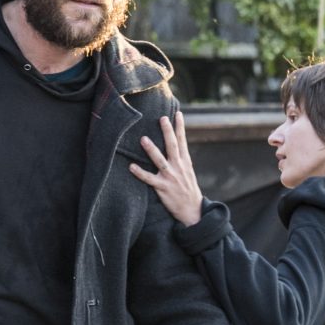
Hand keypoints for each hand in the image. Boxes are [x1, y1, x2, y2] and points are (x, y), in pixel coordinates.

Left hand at [129, 112, 205, 226]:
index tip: (177, 113)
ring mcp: (171, 177)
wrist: (193, 210)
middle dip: (168, 132)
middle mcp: (179, 167)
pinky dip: (140, 173)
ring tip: (143, 139)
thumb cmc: (188, 189)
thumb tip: (174, 144)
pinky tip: (131, 167)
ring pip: (160, 161)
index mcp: (185, 162)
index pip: (183, 141)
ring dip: (152, 150)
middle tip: (161, 118)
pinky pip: (149, 179)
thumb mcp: (188, 171)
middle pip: (173, 146)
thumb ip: (180, 158)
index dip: (180, 126)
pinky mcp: (163, 188)